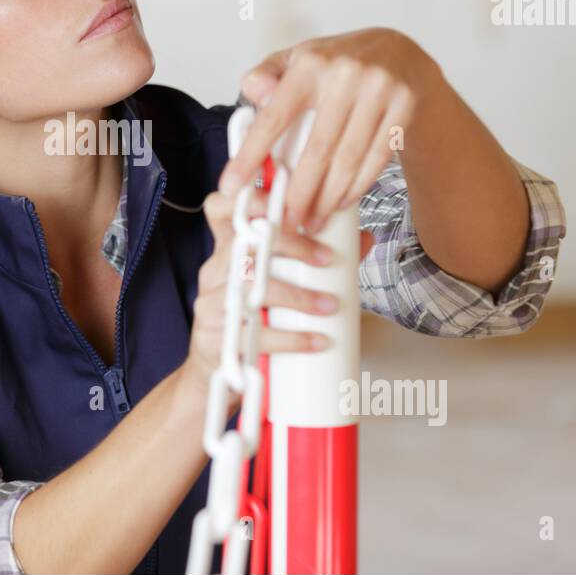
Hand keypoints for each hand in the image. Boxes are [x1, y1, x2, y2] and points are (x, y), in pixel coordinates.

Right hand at [180, 186, 375, 401]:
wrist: (216, 375)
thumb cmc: (251, 322)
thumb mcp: (276, 285)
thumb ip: (316, 260)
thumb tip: (364, 238)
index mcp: (228, 251)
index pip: (223, 209)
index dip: (250, 199)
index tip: (286, 200)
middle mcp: (214, 272)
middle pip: (245, 243)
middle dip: (290, 244)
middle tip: (327, 259)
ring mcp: (211, 305)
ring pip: (252, 289)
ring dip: (298, 297)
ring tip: (330, 306)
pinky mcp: (214, 340)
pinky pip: (255, 334)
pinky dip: (292, 338)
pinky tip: (317, 340)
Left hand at [218, 27, 442, 234]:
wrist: (400, 52)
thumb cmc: (338, 62)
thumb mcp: (298, 58)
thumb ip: (266, 76)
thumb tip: (255, 96)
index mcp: (310, 64)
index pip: (273, 117)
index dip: (251, 156)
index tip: (232, 186)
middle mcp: (345, 75)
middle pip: (316, 150)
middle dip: (298, 194)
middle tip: (286, 220)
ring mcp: (379, 90)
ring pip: (348, 160)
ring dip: (327, 199)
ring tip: (312, 220)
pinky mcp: (404, 107)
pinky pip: (376, 159)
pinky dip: (356, 187)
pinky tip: (340, 202)